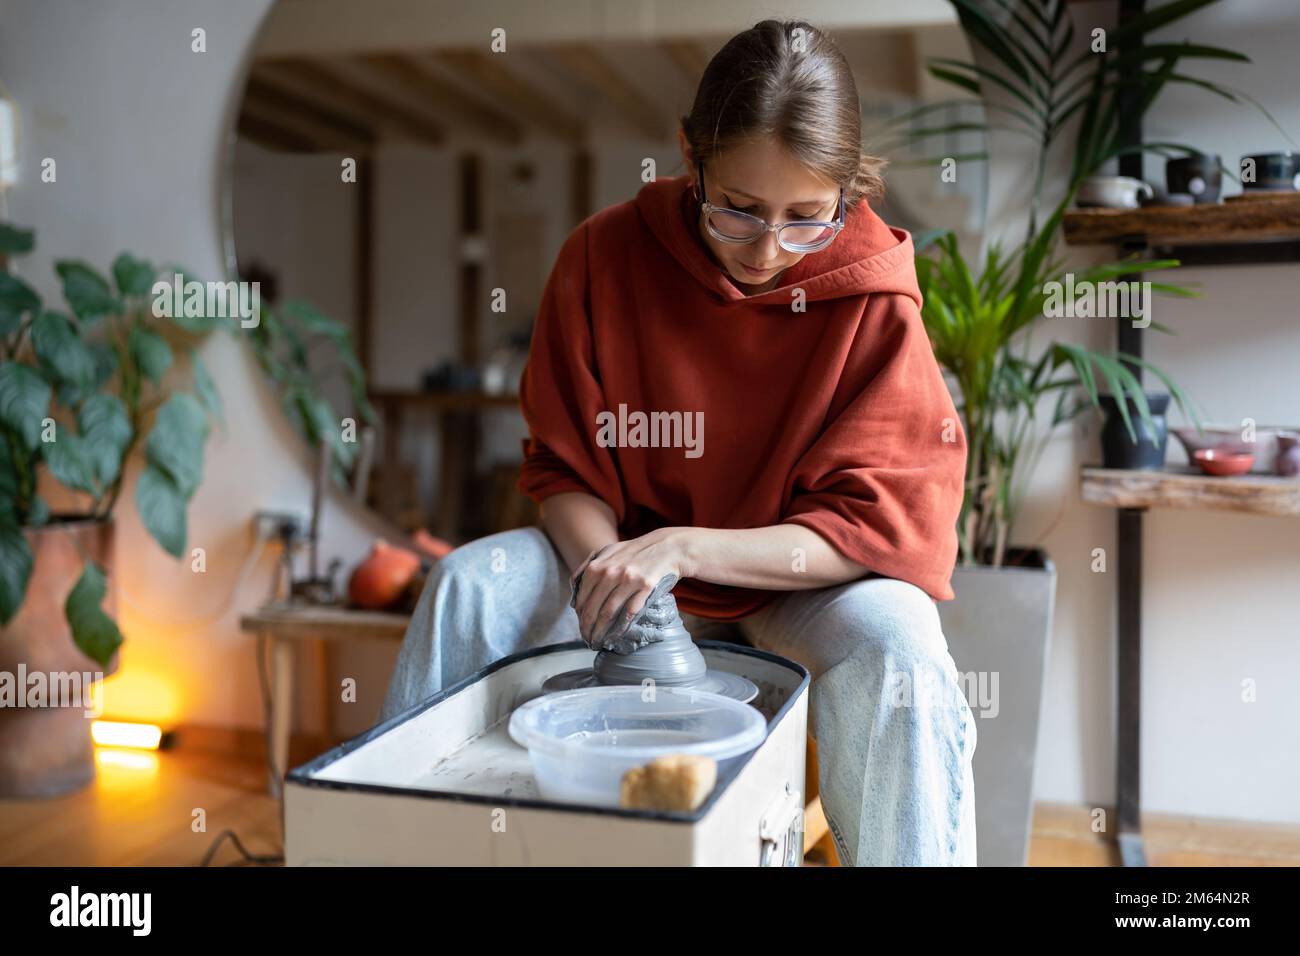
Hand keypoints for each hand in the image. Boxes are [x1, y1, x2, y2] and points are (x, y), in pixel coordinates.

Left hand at [570, 527, 694, 647]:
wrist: (667, 547)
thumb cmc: (636, 552)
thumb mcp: (608, 552)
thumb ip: (589, 567)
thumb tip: (574, 591)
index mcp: (597, 566)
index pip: (582, 598)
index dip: (580, 617)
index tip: (581, 627)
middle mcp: (610, 572)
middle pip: (592, 608)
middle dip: (587, 628)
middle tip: (587, 639)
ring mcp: (628, 579)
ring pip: (608, 613)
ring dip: (601, 631)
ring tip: (598, 641)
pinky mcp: (645, 587)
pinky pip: (630, 612)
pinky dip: (621, 627)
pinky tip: (616, 635)